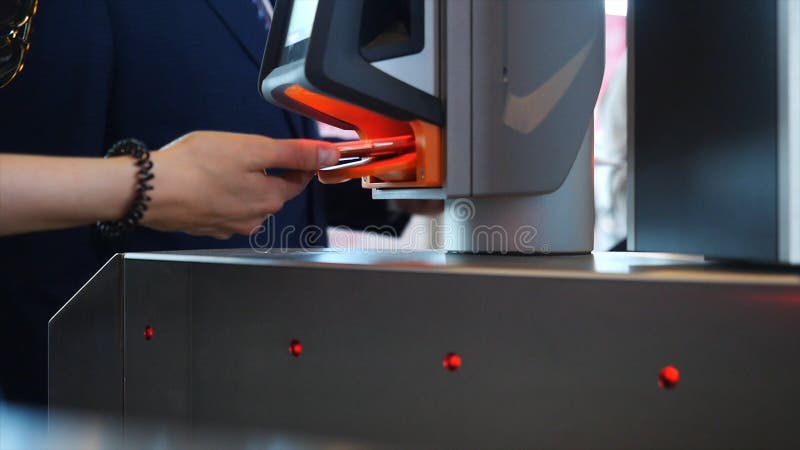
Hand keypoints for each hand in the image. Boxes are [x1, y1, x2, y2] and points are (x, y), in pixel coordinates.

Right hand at [141, 131, 338, 238]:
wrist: (149, 190)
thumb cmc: (196, 167)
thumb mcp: (254, 149)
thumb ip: (295, 153)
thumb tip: (330, 154)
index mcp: (269, 200)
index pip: (298, 181)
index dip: (299, 162)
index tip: (293, 149)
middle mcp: (253, 219)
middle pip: (272, 192)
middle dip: (265, 171)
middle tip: (244, 151)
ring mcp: (227, 226)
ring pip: (246, 200)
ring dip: (240, 183)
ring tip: (219, 165)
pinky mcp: (204, 225)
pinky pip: (222, 207)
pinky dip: (218, 193)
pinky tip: (203, 180)